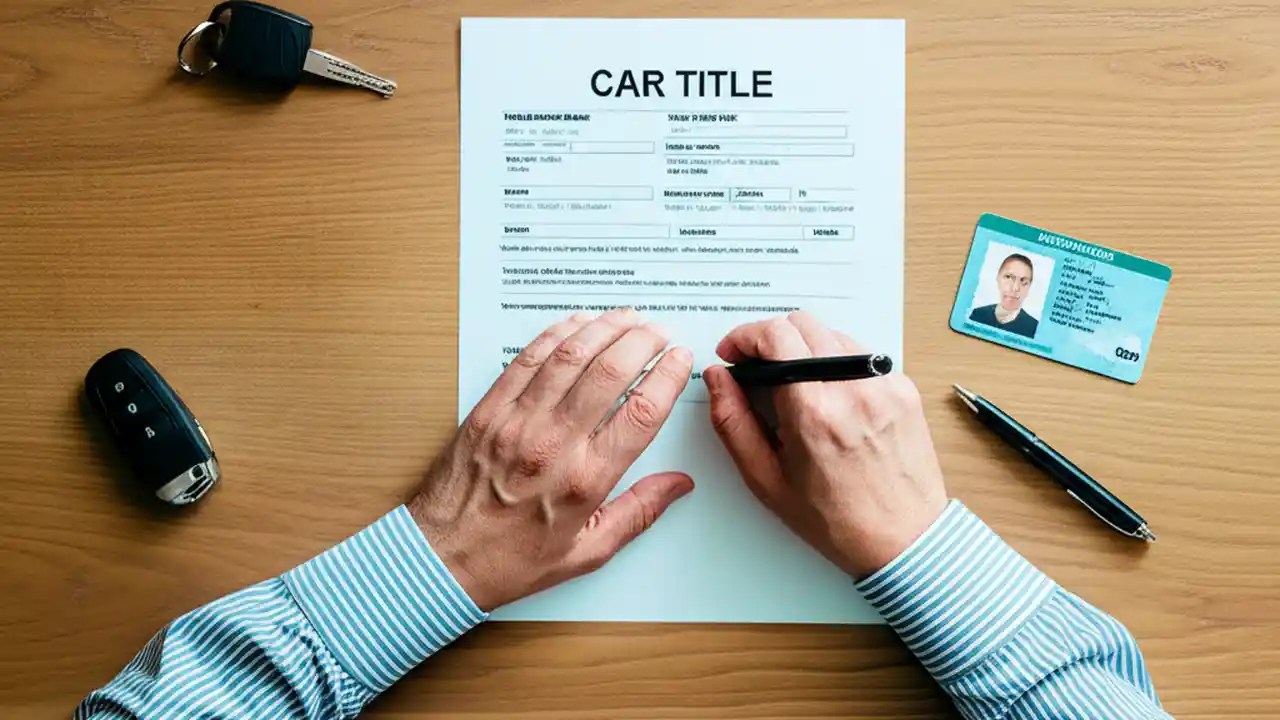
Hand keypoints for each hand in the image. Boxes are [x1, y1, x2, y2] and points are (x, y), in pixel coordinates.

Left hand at [408, 309, 694, 610]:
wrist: (439, 560)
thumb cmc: (511, 561)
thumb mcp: (587, 552)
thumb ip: (638, 513)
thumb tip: (679, 485)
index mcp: (585, 481)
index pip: (641, 413)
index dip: (668, 377)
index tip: (680, 361)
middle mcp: (553, 444)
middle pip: (610, 372)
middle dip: (644, 341)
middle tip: (661, 331)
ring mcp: (517, 422)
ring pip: (570, 356)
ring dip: (605, 328)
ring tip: (628, 317)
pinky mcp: (489, 410)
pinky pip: (528, 359)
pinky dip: (557, 334)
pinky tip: (578, 324)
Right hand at [702, 312, 947, 577]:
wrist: (903, 540)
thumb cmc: (838, 521)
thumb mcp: (767, 479)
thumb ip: (733, 423)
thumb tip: (718, 380)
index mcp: (814, 411)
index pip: (775, 336)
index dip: (744, 336)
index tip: (734, 352)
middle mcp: (853, 388)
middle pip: (802, 324)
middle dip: (771, 338)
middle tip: (758, 366)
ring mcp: (884, 385)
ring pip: (832, 334)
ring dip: (804, 347)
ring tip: (794, 384)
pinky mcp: (903, 389)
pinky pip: (861, 355)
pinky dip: (837, 363)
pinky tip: (829, 395)